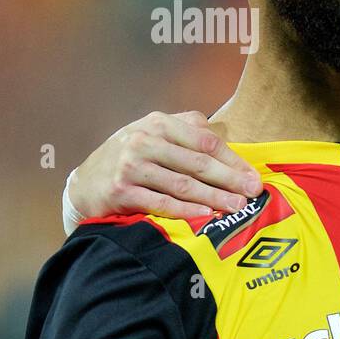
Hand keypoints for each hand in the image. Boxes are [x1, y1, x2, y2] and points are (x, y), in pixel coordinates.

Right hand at [70, 110, 261, 219]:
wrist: (86, 181)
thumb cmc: (132, 157)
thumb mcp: (155, 134)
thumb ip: (189, 132)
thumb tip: (231, 149)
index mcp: (159, 124)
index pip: (205, 142)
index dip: (233, 160)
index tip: (253, 176)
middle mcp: (144, 141)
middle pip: (198, 163)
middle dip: (230, 179)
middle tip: (253, 193)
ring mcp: (131, 166)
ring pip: (183, 184)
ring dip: (214, 197)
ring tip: (237, 206)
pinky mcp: (121, 191)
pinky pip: (161, 203)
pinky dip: (185, 210)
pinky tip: (205, 214)